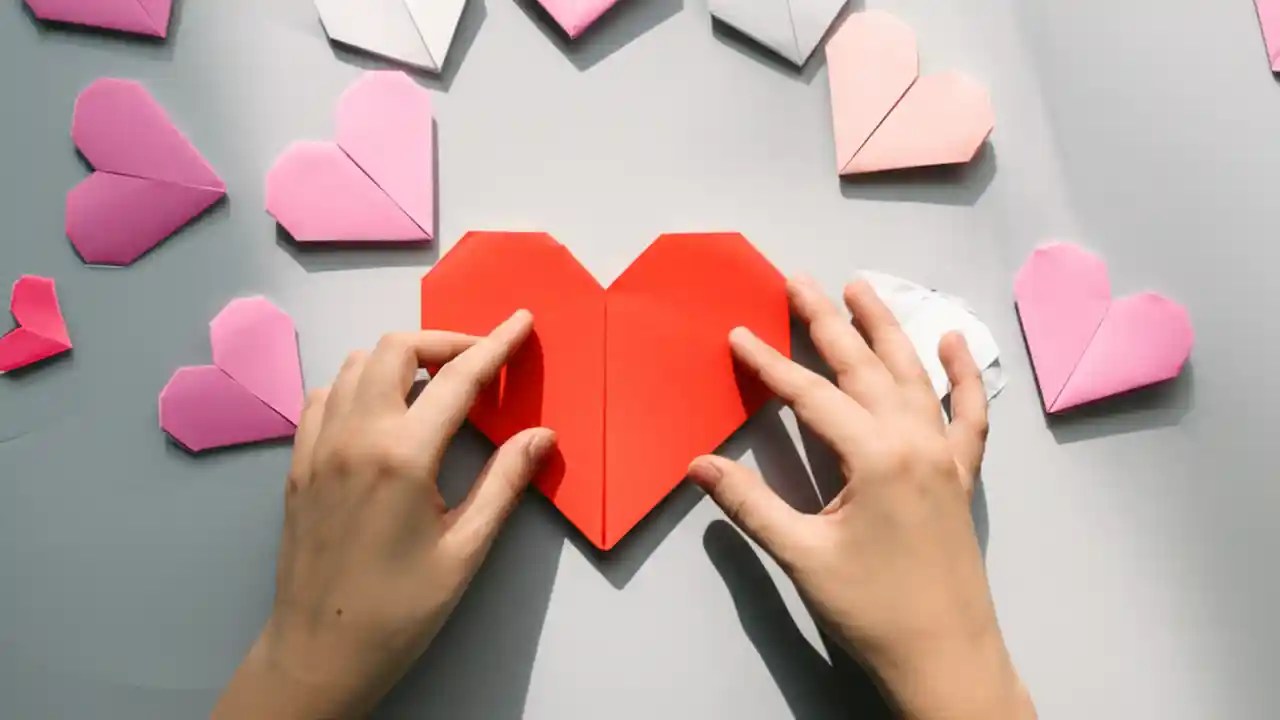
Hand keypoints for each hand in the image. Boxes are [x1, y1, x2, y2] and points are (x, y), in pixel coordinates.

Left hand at [214, 311, 554, 718]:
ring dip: (398, 359)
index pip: (457, 379)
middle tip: (478, 361)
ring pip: (354, 364)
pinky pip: (324, 397)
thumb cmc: (400, 610)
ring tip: (432, 384)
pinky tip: (379, 411)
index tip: (521, 322)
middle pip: (395, 349)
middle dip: (443, 341)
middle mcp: (353, 436)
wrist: (318, 652)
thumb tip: (541, 435)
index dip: (495, 345)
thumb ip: (504, 483)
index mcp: (402, 457)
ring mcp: (317, 447)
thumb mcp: (465, 551)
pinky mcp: (297, 463)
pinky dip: (356, 384)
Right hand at [689, 277, 1034, 719]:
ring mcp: (945, 455)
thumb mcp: (803, 555)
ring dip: (886, 329)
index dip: (769, 366)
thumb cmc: (872, 609)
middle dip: (827, 322)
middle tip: (799, 281)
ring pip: (914, 375)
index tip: (739, 334)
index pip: (811, 396)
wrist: (946, 657)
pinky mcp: (962, 475)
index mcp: (874, 456)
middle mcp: (914, 441)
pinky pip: (968, 413)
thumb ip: (751, 504)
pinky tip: (952, 342)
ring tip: (860, 288)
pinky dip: (962, 375)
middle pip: (864, 368)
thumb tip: (698, 465)